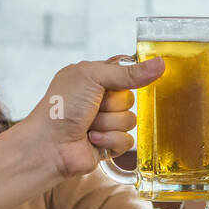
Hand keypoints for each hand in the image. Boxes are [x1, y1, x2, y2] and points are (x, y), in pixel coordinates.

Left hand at [26, 57, 165, 177]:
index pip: (127, 73)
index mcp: (95, 78)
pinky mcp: (110, 144)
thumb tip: (160, 64)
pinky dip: (109, 140)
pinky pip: (128, 141)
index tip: (118, 82)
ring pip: (131, 120)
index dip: (127, 79)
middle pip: (131, 98)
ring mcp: (106, 122)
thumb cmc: (61, 106)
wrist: (48, 144)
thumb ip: (128, 72)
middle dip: (112, 105)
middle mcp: (101, 99)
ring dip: (108, 123)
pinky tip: (91, 140)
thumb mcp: (93, 77)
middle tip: (92, 107)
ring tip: (87, 126)